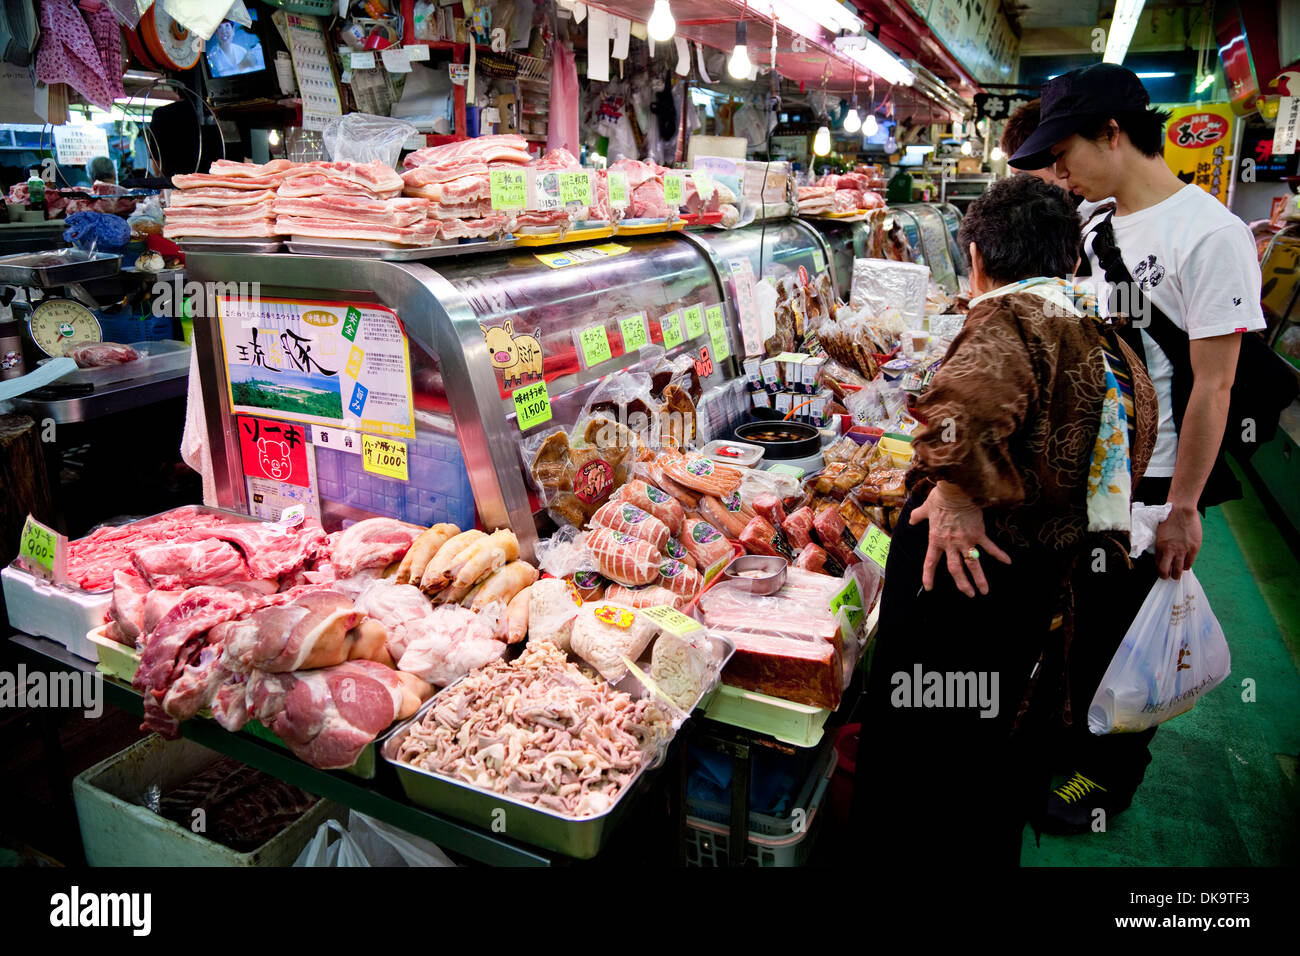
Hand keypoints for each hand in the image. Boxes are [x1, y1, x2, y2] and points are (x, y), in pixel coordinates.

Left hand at [910, 481, 1011, 596]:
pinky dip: (999, 554)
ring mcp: (966, 540)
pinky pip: (990, 547)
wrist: (956, 489)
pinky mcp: (979, 533)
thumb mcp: (925, 508)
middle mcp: (951, 543)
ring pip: (973, 564)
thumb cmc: (940, 497)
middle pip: (955, 569)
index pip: (930, 562)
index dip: (928, 575)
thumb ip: (918, 517)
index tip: (929, 588)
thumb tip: (911, 520)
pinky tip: (1008, 562)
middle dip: (962, 584)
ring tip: (985, 590)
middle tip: (969, 595)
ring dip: (980, 578)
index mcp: (936, 539)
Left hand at [1155, 505, 1200, 579]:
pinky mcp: (1193, 548)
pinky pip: (1189, 563)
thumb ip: (1162, 546)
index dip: (1160, 569)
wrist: (1181, 511)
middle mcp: (1169, 550)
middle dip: (1167, 576)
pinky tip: (1185, 565)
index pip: (1157, 564)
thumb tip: (1163, 557)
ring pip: (1178, 570)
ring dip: (1177, 574)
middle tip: (1169, 577)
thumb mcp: (1160, 534)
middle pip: (1165, 571)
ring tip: (1177, 575)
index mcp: (1159, 547)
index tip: (1162, 570)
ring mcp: (1182, 550)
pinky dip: (1186, 566)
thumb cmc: (1169, 520)